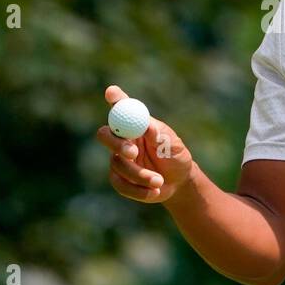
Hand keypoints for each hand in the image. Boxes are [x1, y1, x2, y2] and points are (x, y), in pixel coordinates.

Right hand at [97, 85, 193, 203]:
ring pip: (118, 164)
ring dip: (140, 175)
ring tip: (159, 181)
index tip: (112, 93)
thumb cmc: (176, 156)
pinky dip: (138, 190)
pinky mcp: (118, 179)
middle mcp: (122, 139)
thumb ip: (159, 135)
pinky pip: (120, 184)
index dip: (115, 99)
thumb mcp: (172, 144)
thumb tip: (147, 126)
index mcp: (135, 124)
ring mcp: (117, 159)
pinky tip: (154, 191)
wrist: (178, 183)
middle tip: (133, 153)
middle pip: (105, 134)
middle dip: (117, 143)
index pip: (121, 108)